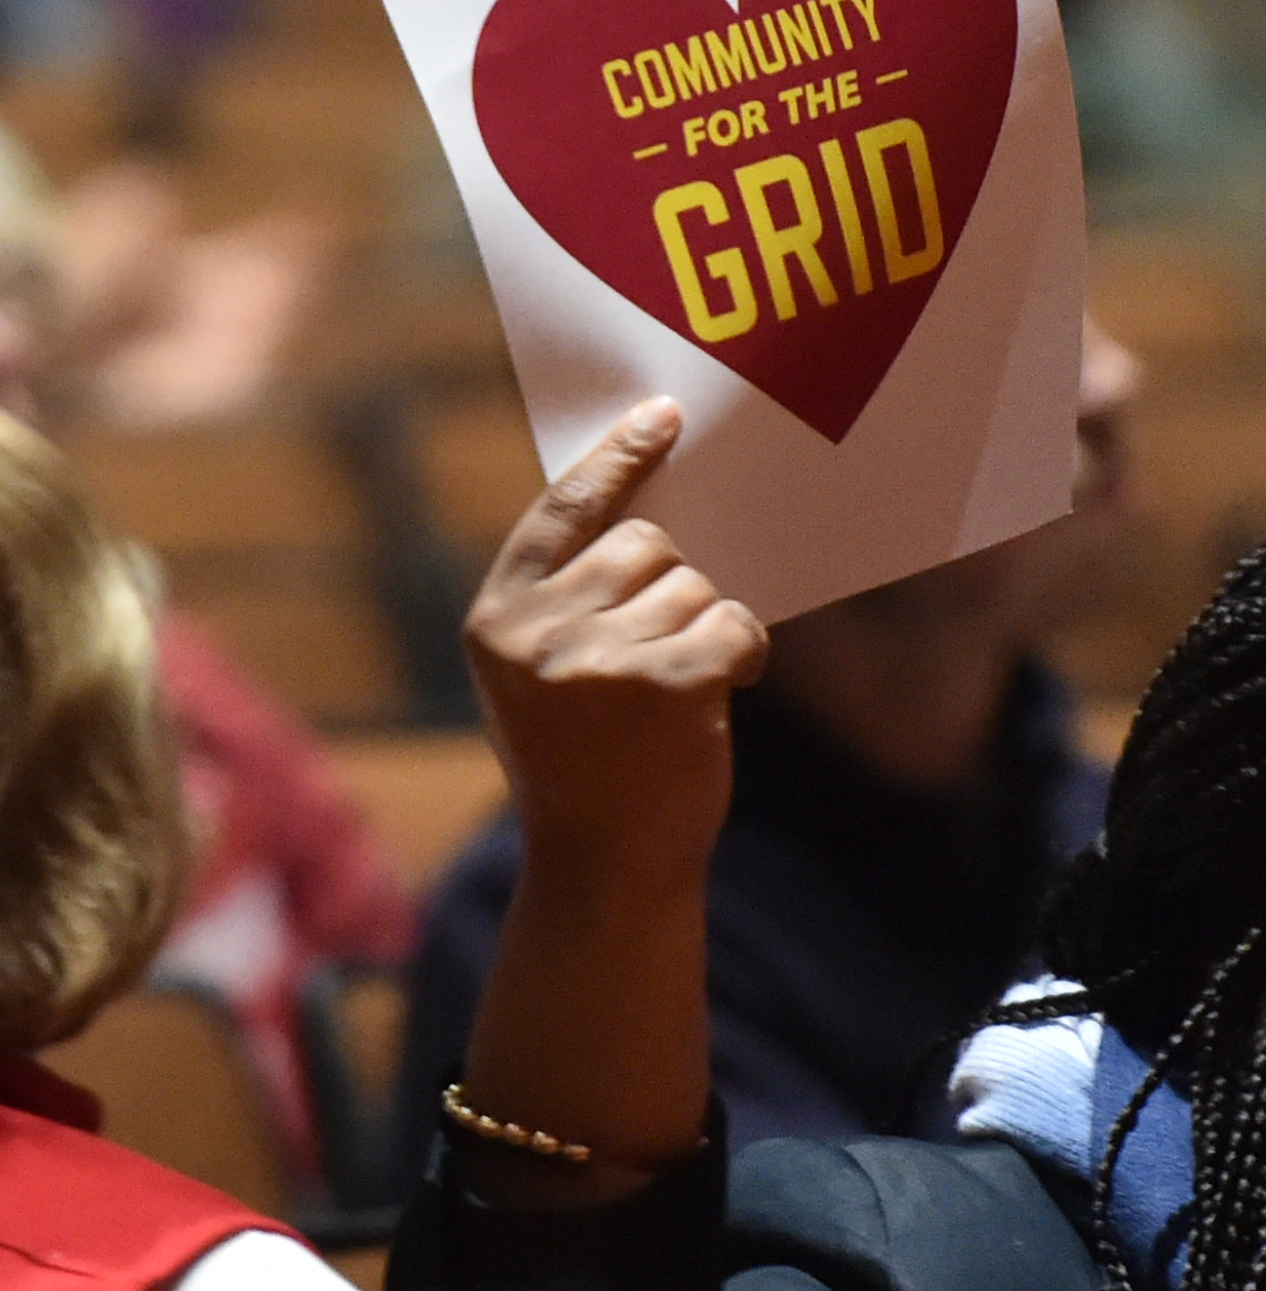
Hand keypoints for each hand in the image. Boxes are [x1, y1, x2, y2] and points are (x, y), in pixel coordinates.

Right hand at [464, 399, 767, 890]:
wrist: (606, 873)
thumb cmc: (589, 771)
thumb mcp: (546, 680)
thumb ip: (573, 604)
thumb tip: (659, 522)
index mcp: (496, 620)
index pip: (561, 510)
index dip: (616, 458)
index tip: (663, 418)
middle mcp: (536, 631)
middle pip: (648, 545)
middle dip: (675, 590)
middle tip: (665, 658)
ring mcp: (597, 656)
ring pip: (696, 586)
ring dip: (707, 631)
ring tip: (678, 698)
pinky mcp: (664, 683)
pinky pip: (734, 625)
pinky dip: (744, 655)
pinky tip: (723, 697)